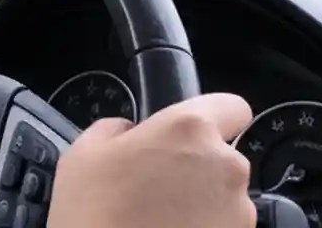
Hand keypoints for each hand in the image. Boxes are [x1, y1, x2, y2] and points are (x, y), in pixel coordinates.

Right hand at [48, 93, 255, 227]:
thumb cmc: (92, 214)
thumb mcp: (83, 153)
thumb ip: (117, 128)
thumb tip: (130, 131)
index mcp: (189, 129)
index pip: (233, 107)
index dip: (213, 118)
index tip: (192, 137)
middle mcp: (225, 164)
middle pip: (224, 155)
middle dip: (200, 167)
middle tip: (160, 186)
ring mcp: (238, 209)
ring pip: (226, 194)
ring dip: (204, 201)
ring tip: (164, 218)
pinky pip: (226, 226)